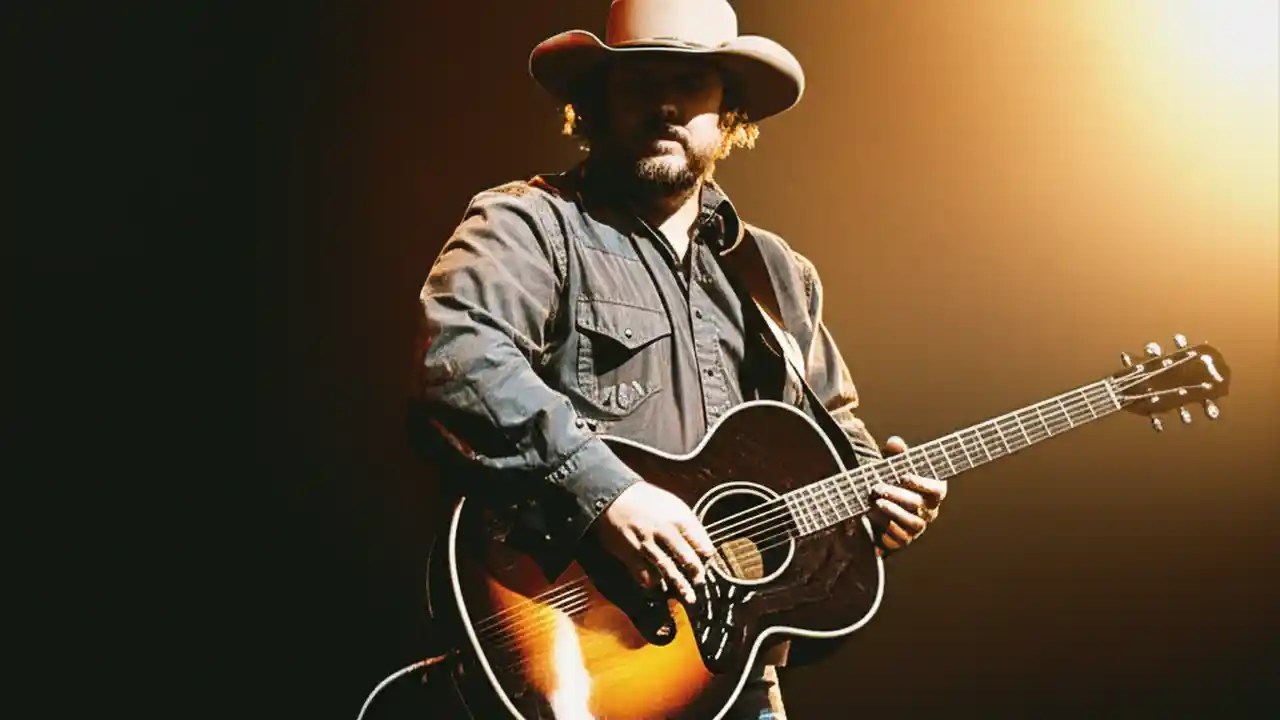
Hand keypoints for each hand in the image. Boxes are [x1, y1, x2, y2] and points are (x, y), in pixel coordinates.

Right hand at [590, 481, 716, 603]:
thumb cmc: (645, 500)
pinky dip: (654, 583)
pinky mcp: (631, 555)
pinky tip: (660, 586)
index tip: (707, 561)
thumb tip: (700, 545)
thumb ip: (687, 524)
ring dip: (680, 586)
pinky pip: (646, 575)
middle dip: (697, 574)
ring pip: (668, 570)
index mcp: (678, 518)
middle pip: (687, 559)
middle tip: (701, 583)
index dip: (706, 555)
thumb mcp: (672, 504)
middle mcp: (664, 531)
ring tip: (689, 598)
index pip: (700, 542)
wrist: (613, 498)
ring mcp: (647, 544)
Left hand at [869, 435, 947, 555]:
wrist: (872, 513)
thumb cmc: (889, 486)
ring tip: (875, 503)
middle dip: (897, 495)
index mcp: (931, 493)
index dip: (923, 483)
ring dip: (892, 512)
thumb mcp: (890, 469)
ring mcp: (916, 529)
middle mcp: (928, 512)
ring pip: (912, 523)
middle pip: (919, 505)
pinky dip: (887, 529)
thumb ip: (894, 456)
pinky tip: (873, 518)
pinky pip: (900, 539)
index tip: (904, 476)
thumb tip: (895, 442)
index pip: (938, 490)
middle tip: (877, 488)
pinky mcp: (902, 541)